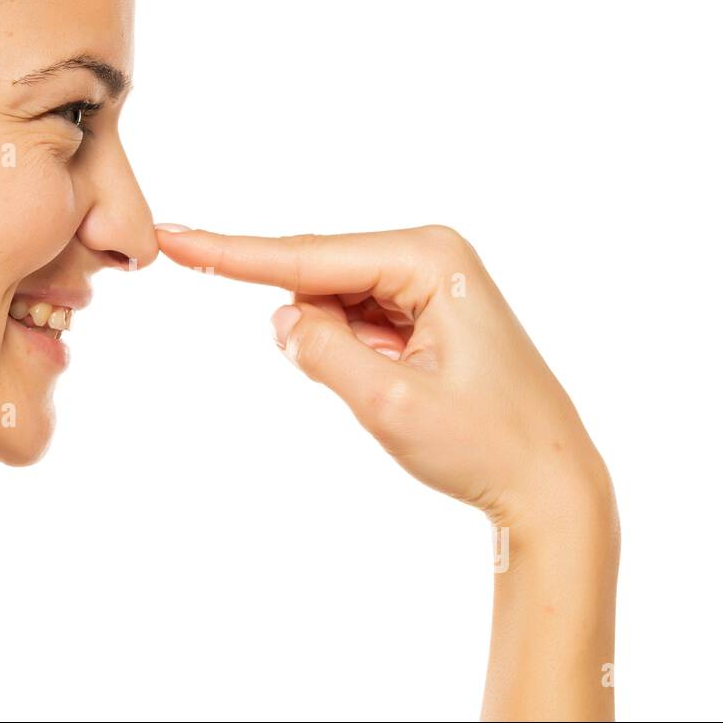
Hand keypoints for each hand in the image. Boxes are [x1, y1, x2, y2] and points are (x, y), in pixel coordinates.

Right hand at [154, 224, 613, 532]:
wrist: (550, 485)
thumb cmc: (488, 445)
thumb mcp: (390, 406)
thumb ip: (321, 354)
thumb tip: (279, 318)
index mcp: (428, 260)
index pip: (307, 258)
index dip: (232, 254)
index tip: (172, 237)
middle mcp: (431, 255)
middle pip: (321, 278)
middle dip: (313, 331)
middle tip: (380, 386)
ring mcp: (431, 282)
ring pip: (335, 305)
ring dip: (340, 352)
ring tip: (407, 395)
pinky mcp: (427, 310)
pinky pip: (357, 323)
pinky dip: (354, 357)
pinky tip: (403, 388)